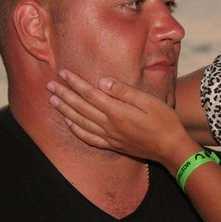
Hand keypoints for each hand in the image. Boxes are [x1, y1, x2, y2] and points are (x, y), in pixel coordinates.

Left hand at [47, 69, 191, 163]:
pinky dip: (76, 130)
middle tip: (50, 85)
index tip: (63, 73)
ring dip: (65, 111)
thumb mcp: (148, 100)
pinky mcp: (113, 145)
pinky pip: (89, 138)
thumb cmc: (164, 120)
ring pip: (81, 122)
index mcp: (117, 111)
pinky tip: (70, 124)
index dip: (75, 83)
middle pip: (81, 107)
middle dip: (64, 94)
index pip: (90, 94)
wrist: (171, 147)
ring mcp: (110, 136)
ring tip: (53, 101)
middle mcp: (109, 125)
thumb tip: (102, 81)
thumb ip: (124, 91)